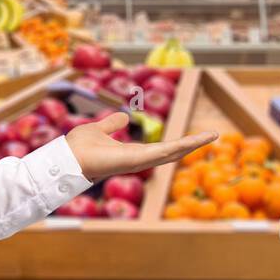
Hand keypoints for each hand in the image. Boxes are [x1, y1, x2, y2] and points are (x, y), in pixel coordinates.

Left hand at [65, 112, 216, 181]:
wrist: (67, 158)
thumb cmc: (78, 147)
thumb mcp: (99, 129)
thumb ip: (111, 125)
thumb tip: (123, 117)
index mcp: (132, 153)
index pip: (161, 148)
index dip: (179, 143)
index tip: (195, 138)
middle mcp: (139, 160)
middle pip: (172, 152)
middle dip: (192, 144)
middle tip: (212, 135)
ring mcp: (139, 162)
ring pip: (172, 152)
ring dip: (192, 144)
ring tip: (212, 135)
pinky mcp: (135, 161)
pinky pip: (162, 152)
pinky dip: (179, 146)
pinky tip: (194, 140)